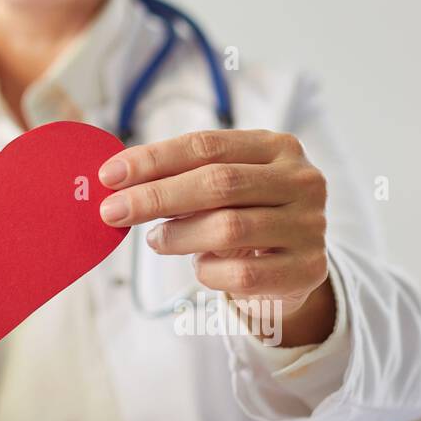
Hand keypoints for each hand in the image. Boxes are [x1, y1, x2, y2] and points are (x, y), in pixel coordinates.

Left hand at [97, 129, 330, 337]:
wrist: (293, 264)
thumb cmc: (246, 213)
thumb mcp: (223, 185)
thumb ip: (182, 177)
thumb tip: (117, 180)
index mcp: (278, 147)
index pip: (206, 145)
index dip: (154, 159)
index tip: (110, 175)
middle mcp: (302, 180)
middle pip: (218, 183)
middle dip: (156, 197)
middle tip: (112, 211)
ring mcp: (310, 226)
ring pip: (228, 228)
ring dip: (178, 236)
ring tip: (155, 240)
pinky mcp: (309, 270)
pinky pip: (242, 275)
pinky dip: (208, 271)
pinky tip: (200, 266)